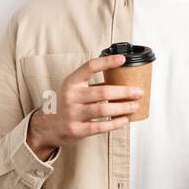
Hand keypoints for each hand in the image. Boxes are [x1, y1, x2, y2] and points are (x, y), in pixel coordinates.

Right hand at [26, 54, 142, 159]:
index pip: (90, 66)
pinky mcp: (76, 129)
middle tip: (138, 92)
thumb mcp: (74, 89)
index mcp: (71, 82)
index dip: (107, 62)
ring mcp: (72, 113)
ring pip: (103, 108)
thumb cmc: (67, 104)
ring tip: (135, 106)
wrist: (49, 126)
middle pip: (103, 91)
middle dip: (124, 91)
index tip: (123, 59)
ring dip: (123, 107)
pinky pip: (100, 126)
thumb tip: (123, 80)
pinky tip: (125, 120)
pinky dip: (115, 123)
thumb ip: (92, 84)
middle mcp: (70, 96)